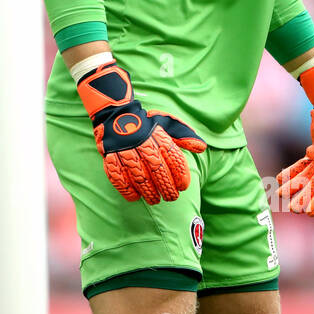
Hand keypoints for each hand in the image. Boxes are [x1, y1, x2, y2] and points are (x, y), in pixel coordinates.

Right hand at [76, 60, 206, 203]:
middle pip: (158, 172)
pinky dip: (127, 190)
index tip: (183, 186)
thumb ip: (185, 136)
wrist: (116, 113)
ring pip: (140, 178)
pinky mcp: (111, 157)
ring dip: (149, 192)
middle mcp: (143, 144)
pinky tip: (135, 197)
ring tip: (155, 200)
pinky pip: (119, 178)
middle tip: (171, 197)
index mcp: (159, 137)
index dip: (181, 175)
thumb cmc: (146, 123)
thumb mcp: (168, 124)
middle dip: (167, 188)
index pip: (174, 160)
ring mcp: (126, 151)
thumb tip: (202, 148)